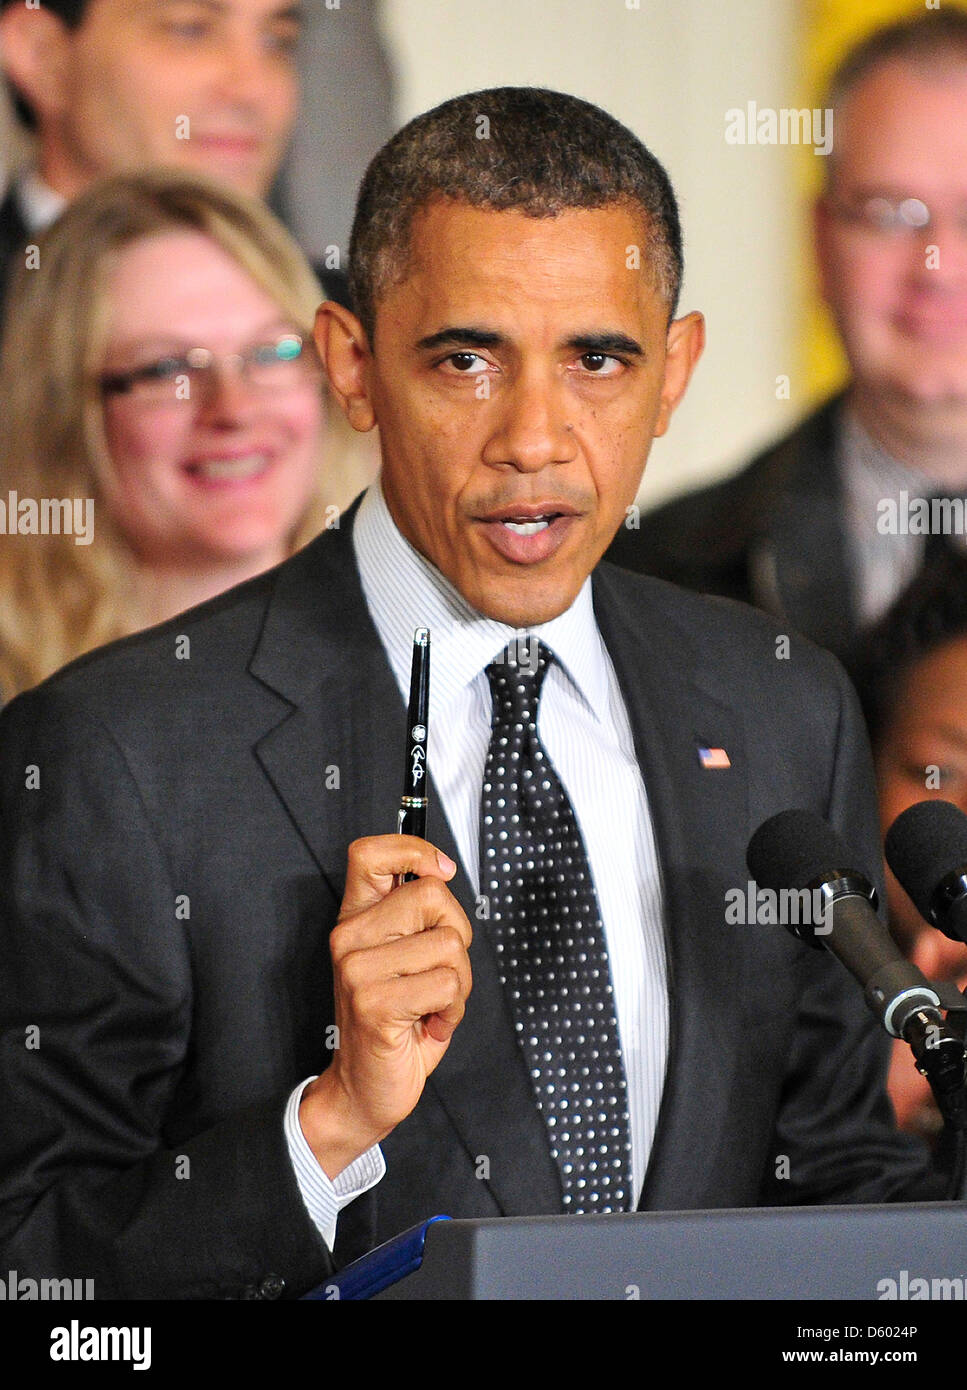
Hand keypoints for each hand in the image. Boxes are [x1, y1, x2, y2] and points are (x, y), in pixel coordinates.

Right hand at [299, 836, 471, 1177]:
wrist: (365, 1090)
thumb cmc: (395, 1023)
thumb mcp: (403, 958)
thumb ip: (416, 917)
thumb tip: (441, 871)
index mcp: (356, 919)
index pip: (368, 854)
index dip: (412, 849)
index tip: (440, 870)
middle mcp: (349, 938)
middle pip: (433, 895)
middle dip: (458, 935)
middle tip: (442, 974)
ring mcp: (357, 969)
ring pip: (448, 944)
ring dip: (459, 982)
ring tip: (434, 1005)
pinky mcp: (374, 1002)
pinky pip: (446, 984)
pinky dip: (453, 1010)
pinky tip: (429, 1025)